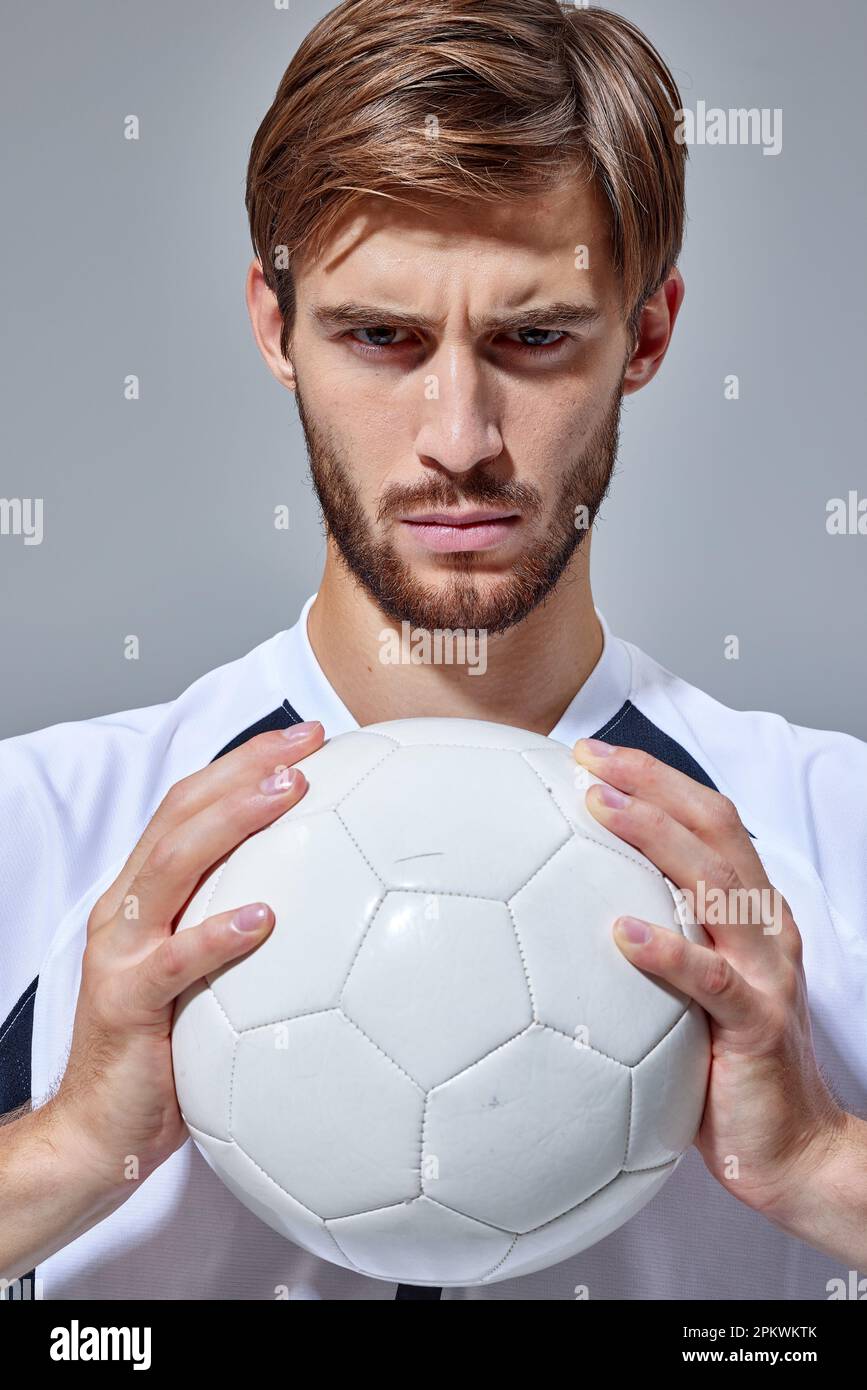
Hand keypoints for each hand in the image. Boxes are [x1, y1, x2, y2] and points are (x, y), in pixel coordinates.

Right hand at [49, 721, 323, 1191]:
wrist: (101, 1129)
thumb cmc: (166, 1047)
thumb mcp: (204, 972)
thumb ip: (237, 923)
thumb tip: (324, 895)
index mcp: (145, 893)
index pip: (190, 804)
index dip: (244, 762)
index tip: (306, 736)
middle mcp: (126, 909)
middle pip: (182, 814)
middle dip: (246, 768)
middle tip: (310, 743)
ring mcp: (120, 951)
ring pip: (172, 866)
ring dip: (234, 822)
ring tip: (290, 794)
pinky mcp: (125, 1002)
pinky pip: (174, 961)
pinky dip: (218, 933)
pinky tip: (264, 917)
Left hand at [572, 738, 847, 1227]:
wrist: (792, 1150)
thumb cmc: (726, 1065)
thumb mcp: (691, 986)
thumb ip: (660, 936)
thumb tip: (571, 902)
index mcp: (751, 912)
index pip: (711, 821)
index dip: (658, 779)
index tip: (594, 754)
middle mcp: (765, 929)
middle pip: (715, 832)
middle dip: (653, 786)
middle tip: (591, 760)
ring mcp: (766, 974)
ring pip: (716, 887)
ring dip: (656, 840)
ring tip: (601, 811)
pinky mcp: (755, 1027)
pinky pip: (711, 981)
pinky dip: (668, 950)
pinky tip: (623, 932)